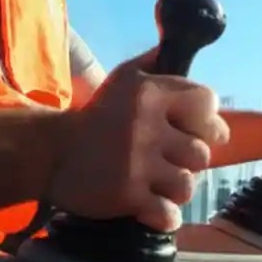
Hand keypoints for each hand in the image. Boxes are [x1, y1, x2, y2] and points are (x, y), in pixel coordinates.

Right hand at [45, 48, 229, 232]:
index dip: (209, 120)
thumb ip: (153, 64)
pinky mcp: (127, 195)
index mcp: (151, 94)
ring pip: (187, 185)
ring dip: (177, 188)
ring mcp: (139, 163)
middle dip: (190, 160)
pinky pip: (168, 213)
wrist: (53, 151)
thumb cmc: (96, 115)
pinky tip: (154, 207)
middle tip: (173, 161)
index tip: (199, 130)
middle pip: (202, 152)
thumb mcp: (122, 78)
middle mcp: (148, 126)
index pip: (207, 102)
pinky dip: (165, 214)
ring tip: (161, 184)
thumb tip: (173, 47)